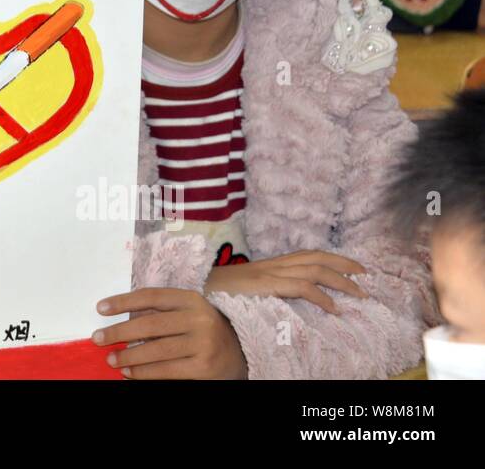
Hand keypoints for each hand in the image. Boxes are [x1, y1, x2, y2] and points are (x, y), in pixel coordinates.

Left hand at [94, 288, 247, 378]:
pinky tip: (129, 372)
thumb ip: (158, 313)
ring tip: (111, 359)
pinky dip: (144, 372)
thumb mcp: (185, 312)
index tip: (100, 308)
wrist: (239, 351)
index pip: (151, 296)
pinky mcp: (204, 368)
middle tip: (98, 338)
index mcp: (190, 299)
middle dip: (119, 332)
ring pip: (156, 350)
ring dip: (129, 356)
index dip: (123, 301)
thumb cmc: (200, 328)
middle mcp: (199, 319)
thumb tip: (119, 321)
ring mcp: (203, 344)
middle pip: (150, 325)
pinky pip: (167, 370)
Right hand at [205, 250, 368, 313]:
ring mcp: (270, 273)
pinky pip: (302, 288)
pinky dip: (322, 298)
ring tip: (360, 294)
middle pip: (317, 258)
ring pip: (315, 270)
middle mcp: (274, 265)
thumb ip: (268, 291)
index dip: (333, 258)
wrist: (196, 291)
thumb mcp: (248, 290)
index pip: (308, 255)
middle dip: (345, 264)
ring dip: (342, 282)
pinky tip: (334, 309)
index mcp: (271, 265)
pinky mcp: (266, 285)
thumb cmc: (217, 295)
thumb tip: (289, 301)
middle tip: (367, 275)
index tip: (353, 267)